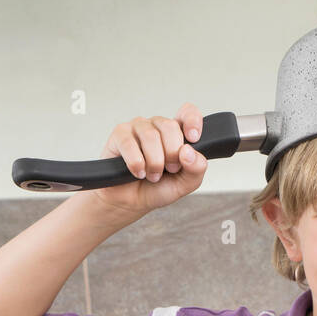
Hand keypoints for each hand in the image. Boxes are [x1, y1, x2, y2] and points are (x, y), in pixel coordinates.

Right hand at [92, 105, 207, 215]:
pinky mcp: (119, 134)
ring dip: (154, 162)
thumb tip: (188, 151)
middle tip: (169, 170)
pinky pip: (129, 143)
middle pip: (170, 126)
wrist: (131, 202)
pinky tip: (138, 172)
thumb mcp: (185, 184)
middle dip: (172, 154)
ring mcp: (138, 127)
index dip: (192, 121)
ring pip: (150, 136)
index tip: (193, 139)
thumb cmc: (157, 189)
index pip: (188, 112)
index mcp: (176, 134)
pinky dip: (136, 163)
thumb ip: (196, 169)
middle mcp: (157, 126)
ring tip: (152, 175)